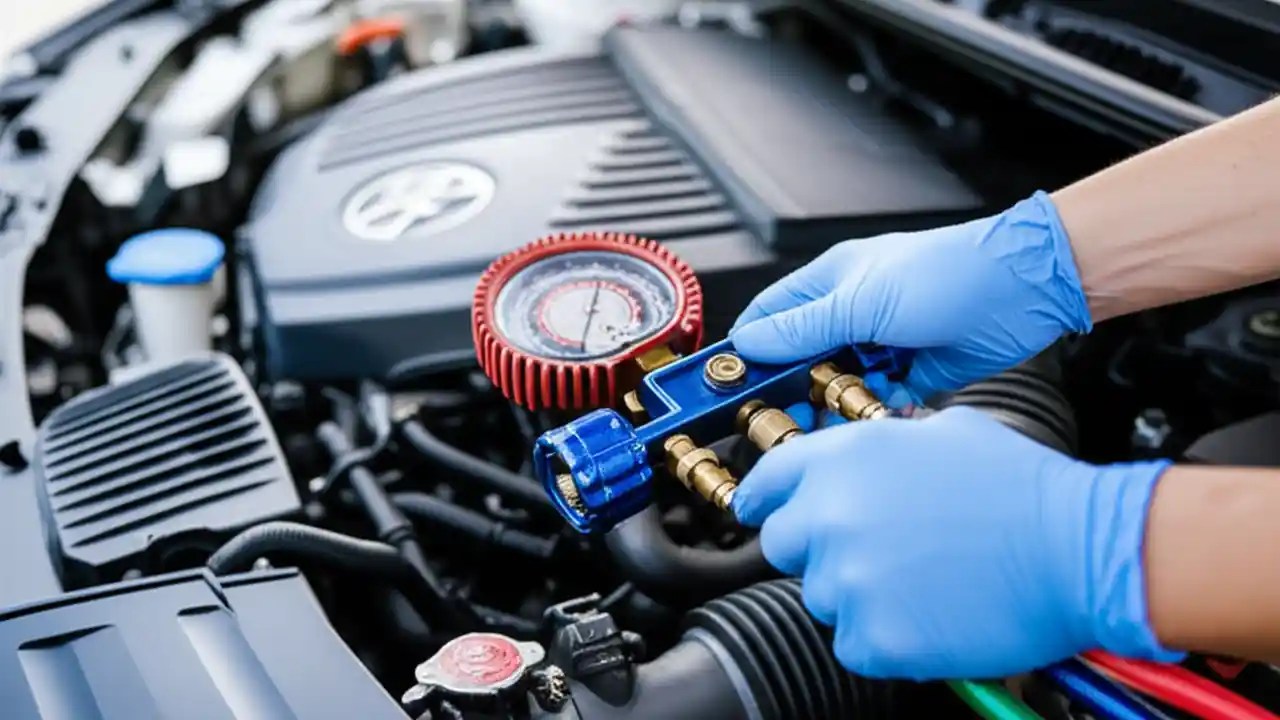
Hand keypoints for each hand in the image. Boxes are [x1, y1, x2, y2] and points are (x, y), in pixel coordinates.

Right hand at [730, 192, 1091, 404]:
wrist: (1024, 290)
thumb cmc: (950, 271)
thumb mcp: (862, 302)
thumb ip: (803, 328)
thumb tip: (749, 344)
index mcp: (831, 282)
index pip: (769, 317)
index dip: (747, 350)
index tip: (729, 383)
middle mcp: (852, 312)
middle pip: (801, 358)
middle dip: (791, 387)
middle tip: (782, 413)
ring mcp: (882, 343)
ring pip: (837, 384)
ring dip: (833, 403)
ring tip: (830, 418)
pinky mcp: (913, 372)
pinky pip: (877, 400)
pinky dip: (873, 411)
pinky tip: (874, 414)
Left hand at [732, 407, 1180, 679]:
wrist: (1077, 549)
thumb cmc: (1023, 488)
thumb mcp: (942, 431)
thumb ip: (879, 445)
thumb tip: (857, 458)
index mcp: (843, 459)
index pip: (766, 482)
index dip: (763, 498)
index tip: (761, 510)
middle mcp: (833, 516)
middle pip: (783, 545)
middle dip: (818, 548)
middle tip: (874, 551)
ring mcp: (848, 579)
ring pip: (821, 598)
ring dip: (858, 594)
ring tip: (920, 579)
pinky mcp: (874, 636)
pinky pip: (854, 644)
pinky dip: (884, 638)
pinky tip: (928, 613)